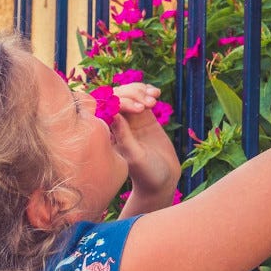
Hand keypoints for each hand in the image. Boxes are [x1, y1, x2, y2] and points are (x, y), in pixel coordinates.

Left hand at [111, 82, 179, 208]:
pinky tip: (157, 93)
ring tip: (154, 99)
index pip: (106, 107)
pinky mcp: (144, 118)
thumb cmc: (147, 174)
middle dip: (132, 94)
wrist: (163, 180)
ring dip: (140, 91)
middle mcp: (116, 125)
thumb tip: (113, 113)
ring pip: (128, 94)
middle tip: (150, 104)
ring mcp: (130, 120)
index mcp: (107, 134)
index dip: (122, 101)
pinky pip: (141, 98)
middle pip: (116, 96)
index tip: (140, 109)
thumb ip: (124, 136)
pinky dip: (147, 91)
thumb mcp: (136, 156)